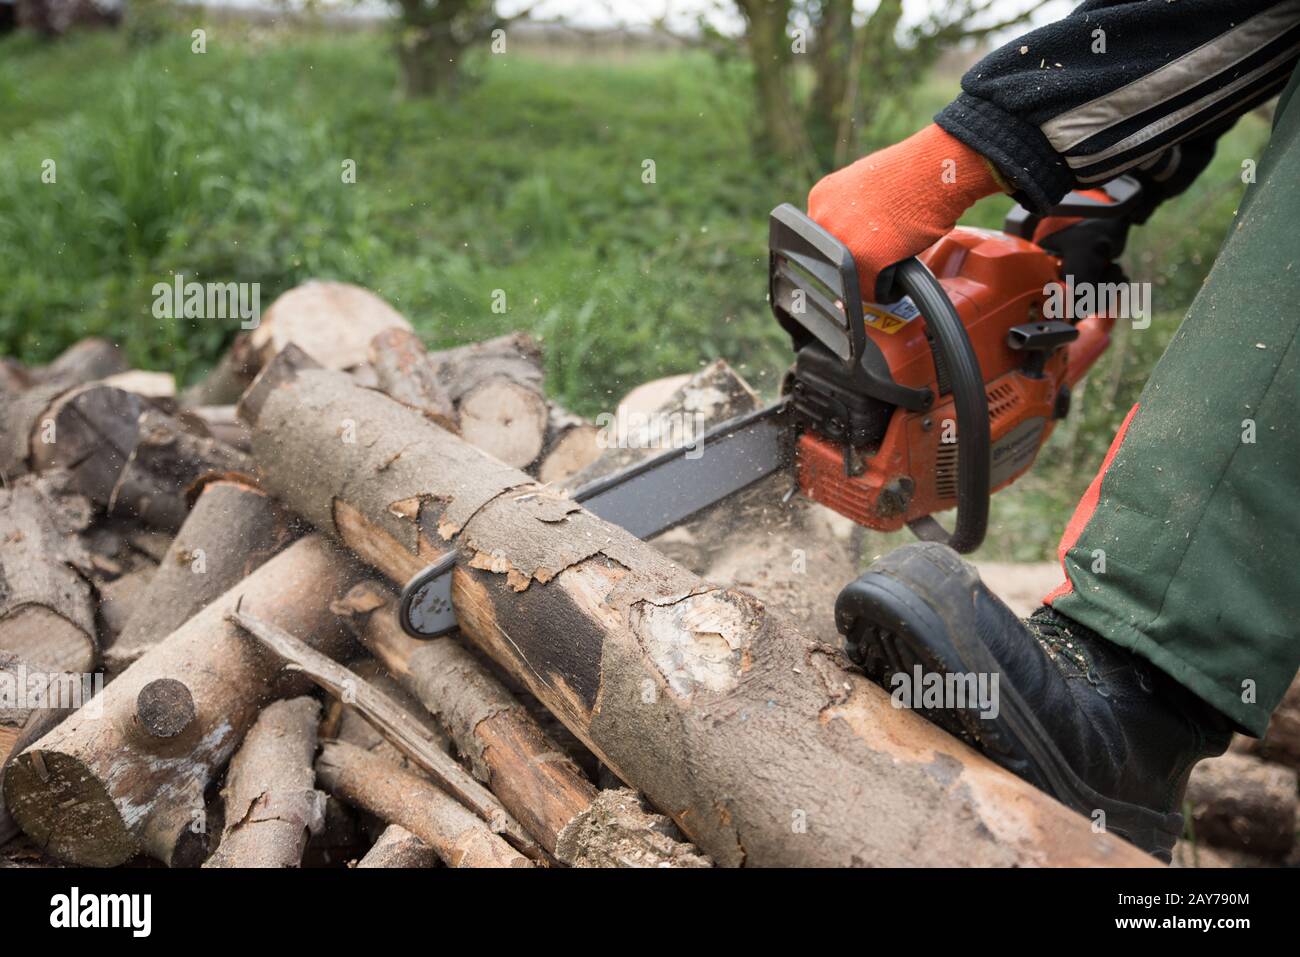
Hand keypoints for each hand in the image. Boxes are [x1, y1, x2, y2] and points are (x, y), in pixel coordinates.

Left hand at [808, 124, 1003, 299]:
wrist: (933, 169)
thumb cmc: (912, 172)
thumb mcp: (865, 183)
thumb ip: (850, 209)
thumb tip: (854, 236)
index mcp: (821, 198)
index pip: (826, 237)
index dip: (850, 244)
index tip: (867, 243)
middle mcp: (822, 220)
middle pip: (833, 261)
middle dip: (857, 263)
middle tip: (883, 253)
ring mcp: (839, 242)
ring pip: (849, 279)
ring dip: (869, 278)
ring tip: (892, 262)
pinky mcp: (862, 263)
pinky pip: (870, 292)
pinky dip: (886, 289)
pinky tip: (900, 272)